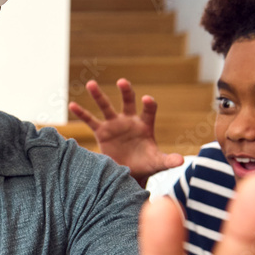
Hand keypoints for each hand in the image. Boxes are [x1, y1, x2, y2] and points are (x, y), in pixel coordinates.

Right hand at [68, 78, 182, 182]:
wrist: (130, 173)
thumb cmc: (147, 165)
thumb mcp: (158, 163)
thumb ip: (168, 160)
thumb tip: (182, 161)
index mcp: (146, 125)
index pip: (149, 110)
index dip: (149, 104)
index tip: (147, 99)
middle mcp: (130, 121)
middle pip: (128, 102)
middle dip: (126, 92)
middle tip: (123, 82)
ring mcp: (115, 124)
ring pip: (106, 106)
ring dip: (98, 95)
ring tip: (90, 84)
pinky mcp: (102, 132)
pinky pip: (90, 120)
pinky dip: (81, 113)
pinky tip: (72, 104)